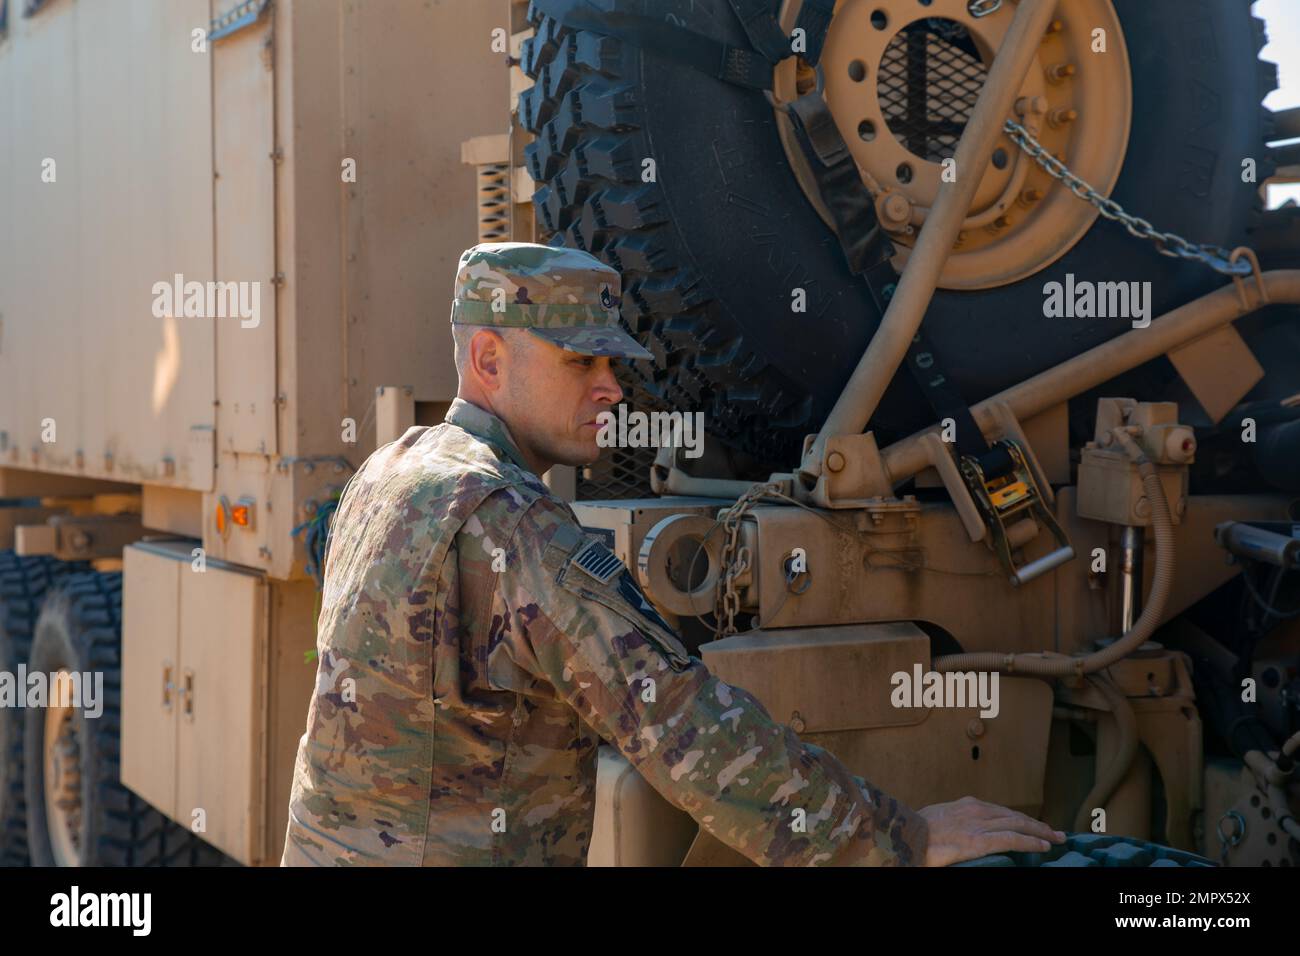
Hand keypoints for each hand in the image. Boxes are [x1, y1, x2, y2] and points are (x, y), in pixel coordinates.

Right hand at [919, 796, 1065, 866]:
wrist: (904, 833)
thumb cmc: (915, 830)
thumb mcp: (938, 818)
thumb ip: (956, 821)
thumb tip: (963, 829)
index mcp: (967, 805)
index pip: (1001, 811)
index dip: (1020, 819)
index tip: (1032, 825)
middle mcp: (977, 811)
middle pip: (1015, 816)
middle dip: (1038, 824)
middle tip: (1055, 831)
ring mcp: (979, 825)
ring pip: (1019, 825)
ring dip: (1041, 832)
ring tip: (1056, 838)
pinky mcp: (979, 841)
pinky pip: (1012, 839)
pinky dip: (1031, 842)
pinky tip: (1044, 846)